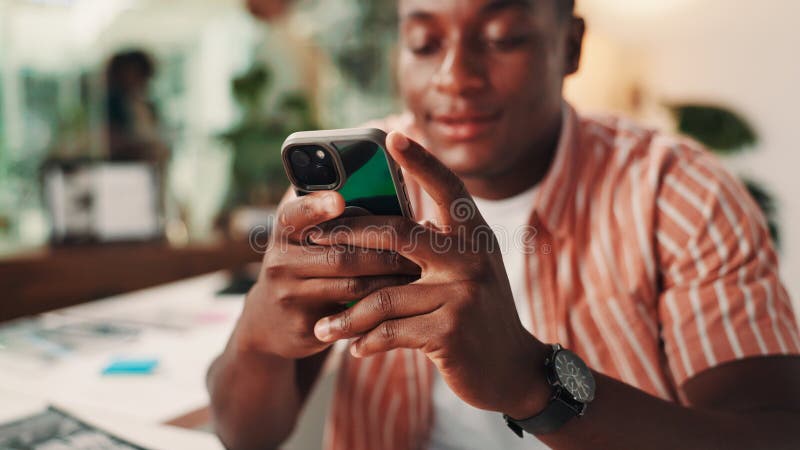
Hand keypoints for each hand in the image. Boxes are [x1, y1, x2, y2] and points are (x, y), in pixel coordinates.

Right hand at [232, 190, 420, 360]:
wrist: (271, 322)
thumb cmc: (306, 266)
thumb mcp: (307, 240)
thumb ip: (334, 219)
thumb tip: (382, 190)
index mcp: (285, 231)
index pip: (295, 214)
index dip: (317, 207)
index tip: (339, 200)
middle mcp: (280, 261)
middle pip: (341, 254)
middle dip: (386, 250)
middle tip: (421, 245)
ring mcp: (290, 296)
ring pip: (352, 285)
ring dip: (391, 278)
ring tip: (421, 270)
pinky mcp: (305, 326)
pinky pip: (353, 315)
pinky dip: (382, 305)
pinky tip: (405, 300)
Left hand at [311, 131, 551, 418]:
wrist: (513, 369)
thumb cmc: (480, 315)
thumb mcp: (469, 272)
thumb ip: (440, 247)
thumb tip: (403, 220)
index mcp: (476, 238)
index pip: (449, 189)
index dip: (422, 161)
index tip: (393, 135)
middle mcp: (472, 259)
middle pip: (397, 233)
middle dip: (347, 234)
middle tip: (313, 238)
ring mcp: (462, 295)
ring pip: (382, 294)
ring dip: (346, 315)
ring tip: (324, 326)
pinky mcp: (450, 333)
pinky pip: (390, 331)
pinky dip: (366, 341)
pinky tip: (355, 348)